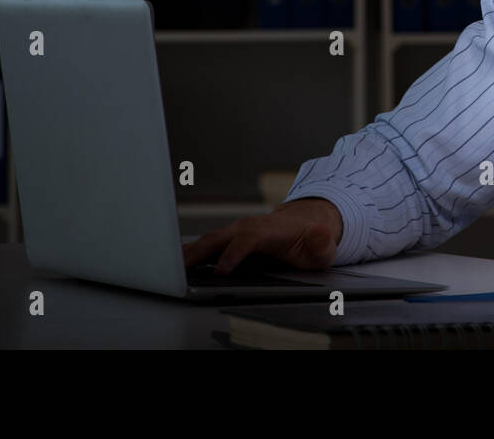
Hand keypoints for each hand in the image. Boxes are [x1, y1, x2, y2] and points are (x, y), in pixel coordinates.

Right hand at [182, 197, 342, 273]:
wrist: (307, 222)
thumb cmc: (312, 239)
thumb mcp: (323, 245)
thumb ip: (322, 243)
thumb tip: (322, 236)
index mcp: (270, 230)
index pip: (248, 240)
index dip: (234, 254)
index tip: (221, 271)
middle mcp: (251, 226)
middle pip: (221, 236)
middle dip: (200, 251)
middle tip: (180, 269)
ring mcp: (239, 228)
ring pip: (211, 238)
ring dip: (191, 251)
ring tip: (171, 266)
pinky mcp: (232, 235)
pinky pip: (209, 241)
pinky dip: (193, 250)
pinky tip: (179, 260)